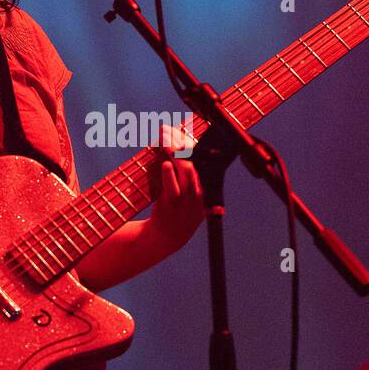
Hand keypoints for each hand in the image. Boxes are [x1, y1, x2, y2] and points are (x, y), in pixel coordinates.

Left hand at [147, 123, 204, 251]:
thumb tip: (169, 140)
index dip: (189, 142)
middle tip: (166, 130)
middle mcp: (198, 193)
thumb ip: (181, 172)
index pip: (201, 160)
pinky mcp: (171, 208)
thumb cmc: (173, 212)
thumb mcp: (185, 194)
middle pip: (195, 162)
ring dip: (176, 154)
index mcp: (204, 188)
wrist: (164, 240)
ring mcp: (186, 201)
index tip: (175, 129)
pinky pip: (172, 190)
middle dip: (182, 143)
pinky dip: (169, 176)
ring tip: (165, 140)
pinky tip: (165, 164)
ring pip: (187, 173)